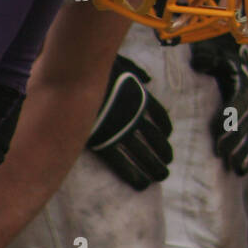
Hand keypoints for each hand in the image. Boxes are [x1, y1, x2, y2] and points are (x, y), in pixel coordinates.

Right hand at [87, 55, 172, 190]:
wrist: (80, 77)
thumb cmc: (100, 70)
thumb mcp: (123, 66)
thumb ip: (137, 72)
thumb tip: (148, 78)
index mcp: (141, 100)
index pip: (160, 118)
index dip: (165, 130)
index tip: (167, 139)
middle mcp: (135, 117)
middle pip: (155, 141)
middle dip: (162, 155)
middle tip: (167, 169)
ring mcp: (121, 130)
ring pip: (143, 153)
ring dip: (153, 167)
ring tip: (160, 177)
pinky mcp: (105, 141)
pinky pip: (122, 162)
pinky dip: (131, 173)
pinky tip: (140, 182)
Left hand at [189, 35, 247, 175]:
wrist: (232, 57)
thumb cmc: (219, 56)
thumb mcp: (214, 53)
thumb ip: (207, 57)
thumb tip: (200, 61)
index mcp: (242, 82)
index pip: (238, 102)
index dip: (229, 117)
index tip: (218, 132)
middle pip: (245, 121)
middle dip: (234, 138)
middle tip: (221, 154)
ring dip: (241, 150)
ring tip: (233, 167)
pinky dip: (246, 154)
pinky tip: (242, 171)